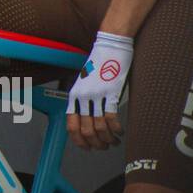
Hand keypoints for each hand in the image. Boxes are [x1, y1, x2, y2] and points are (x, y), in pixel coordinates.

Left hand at [66, 32, 131, 149]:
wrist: (111, 45)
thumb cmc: (100, 63)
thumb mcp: (86, 82)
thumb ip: (85, 99)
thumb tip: (89, 119)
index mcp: (74, 94)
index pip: (71, 124)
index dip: (79, 140)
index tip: (87, 147)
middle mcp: (83, 96)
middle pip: (86, 130)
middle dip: (96, 143)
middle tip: (105, 146)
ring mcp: (96, 94)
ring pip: (99, 127)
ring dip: (108, 139)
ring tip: (115, 140)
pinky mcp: (111, 92)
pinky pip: (112, 118)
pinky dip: (117, 129)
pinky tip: (121, 131)